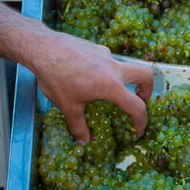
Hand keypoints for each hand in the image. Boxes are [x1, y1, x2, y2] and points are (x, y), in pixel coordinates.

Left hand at [25, 26, 153, 137]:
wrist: (41, 48)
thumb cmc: (56, 77)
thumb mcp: (68, 107)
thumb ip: (78, 126)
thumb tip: (83, 142)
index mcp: (111, 85)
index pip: (136, 106)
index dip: (141, 122)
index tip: (137, 130)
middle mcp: (113, 67)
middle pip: (145, 74)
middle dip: (147, 90)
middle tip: (139, 100)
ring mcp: (105, 54)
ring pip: (124, 67)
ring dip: (124, 80)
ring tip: (108, 92)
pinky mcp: (95, 47)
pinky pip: (108, 60)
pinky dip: (106, 71)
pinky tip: (90, 78)